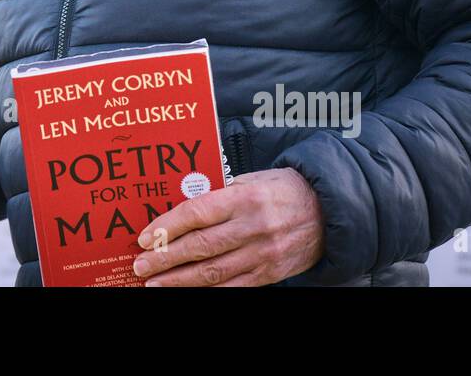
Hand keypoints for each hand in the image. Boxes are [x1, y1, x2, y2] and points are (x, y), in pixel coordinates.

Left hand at [132, 167, 323, 285]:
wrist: (329, 210)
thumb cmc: (283, 189)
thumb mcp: (251, 179)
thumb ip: (219, 195)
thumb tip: (181, 210)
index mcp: (244, 198)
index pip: (196, 213)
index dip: (167, 227)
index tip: (144, 237)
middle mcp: (252, 227)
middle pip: (200, 247)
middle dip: (165, 258)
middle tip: (141, 265)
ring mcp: (262, 253)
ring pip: (213, 272)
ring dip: (179, 280)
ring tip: (155, 283)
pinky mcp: (269, 273)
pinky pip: (232, 286)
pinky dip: (206, 291)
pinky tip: (186, 290)